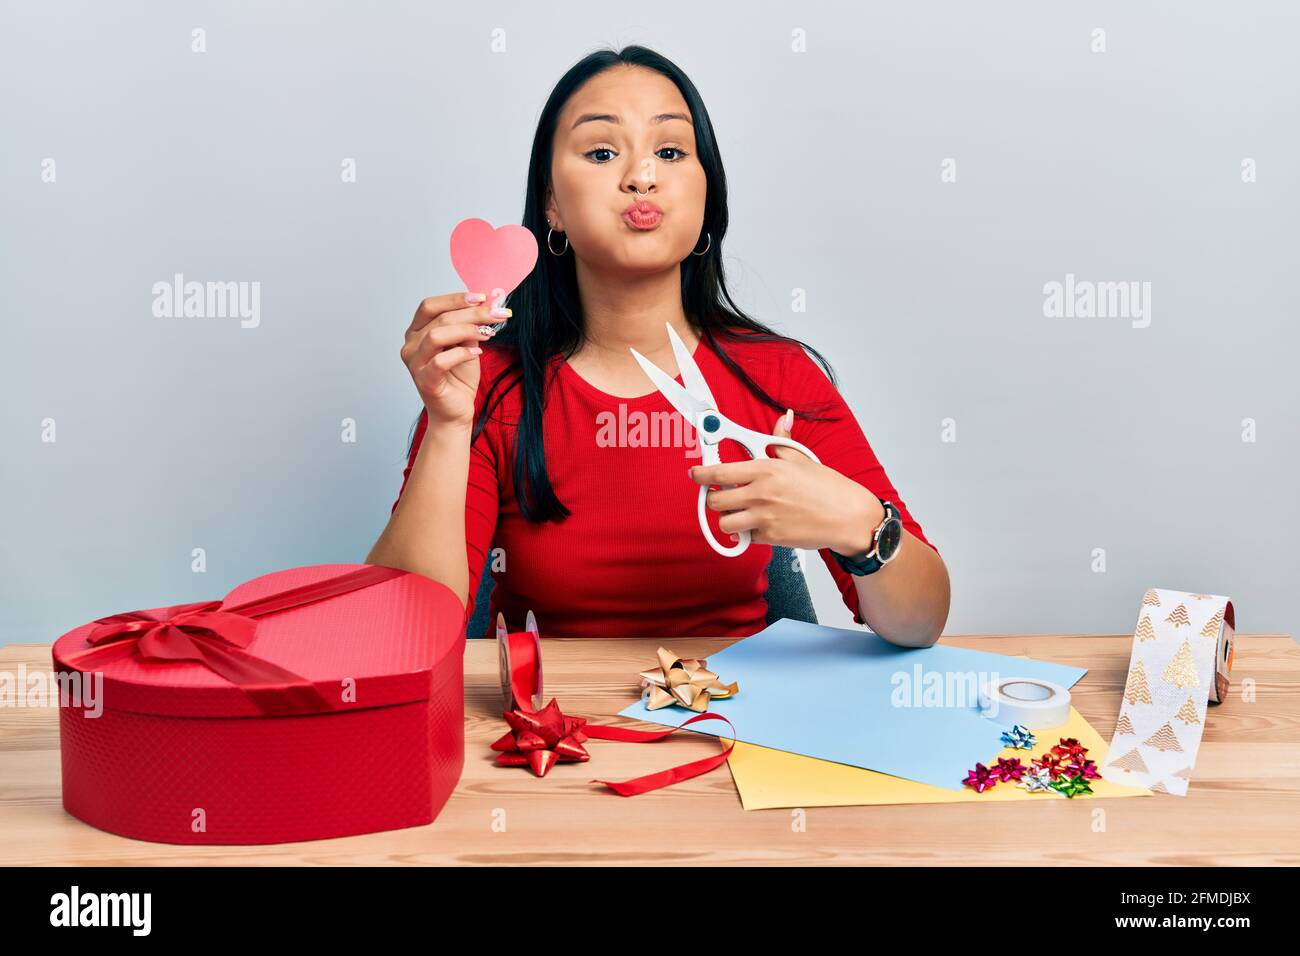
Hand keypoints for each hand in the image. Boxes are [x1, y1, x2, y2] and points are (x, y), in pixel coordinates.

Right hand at [400, 291, 509, 428]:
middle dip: (472, 313)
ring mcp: (415, 363)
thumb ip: (471, 324)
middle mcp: (410, 345)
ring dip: (467, 330)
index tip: (483, 297)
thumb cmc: (459, 377)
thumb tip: (490, 302)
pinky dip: (462, 353)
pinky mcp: (424, 380)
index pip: (430, 305)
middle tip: (497, 314)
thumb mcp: (467, 344)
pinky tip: (477, 353)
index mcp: (416, 332)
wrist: (456, 412)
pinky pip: (441, 361)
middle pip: (439, 317)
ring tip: (488, 334)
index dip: (456, 298)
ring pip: (437, 335)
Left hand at [688, 410, 884, 553]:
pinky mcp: (771, 538)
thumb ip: (782, 441)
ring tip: (740, 512)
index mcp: (766, 470)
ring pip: (725, 523)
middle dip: (713, 498)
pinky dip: (748, 533)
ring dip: (728, 518)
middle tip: (722, 494)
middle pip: (715, 501)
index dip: (701, 473)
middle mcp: (761, 494)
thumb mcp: (802, 459)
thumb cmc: (828, 488)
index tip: (695, 473)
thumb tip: (782, 420)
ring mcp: (764, 518)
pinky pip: (746, 537)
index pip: (720, 473)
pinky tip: (759, 524)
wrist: (848, 517)